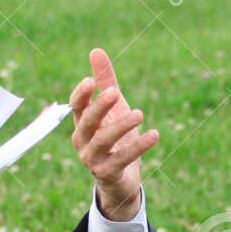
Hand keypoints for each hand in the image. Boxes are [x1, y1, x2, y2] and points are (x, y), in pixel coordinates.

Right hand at [68, 47, 158, 219]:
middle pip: (87, 122)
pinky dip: (139, 146)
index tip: (90, 81)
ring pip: (103, 141)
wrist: (120, 181)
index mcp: (82, 123)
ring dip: (121, 126)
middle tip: (114, 92)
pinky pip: (122, 159)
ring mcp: (92, 159)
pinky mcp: (107, 174)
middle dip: (99, 107)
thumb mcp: (113, 109)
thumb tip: (95, 51)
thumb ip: (105, 81)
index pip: (76, 107)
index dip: (81, 95)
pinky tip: (154, 135)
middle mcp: (82, 141)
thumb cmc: (115, 138)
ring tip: (139, 114)